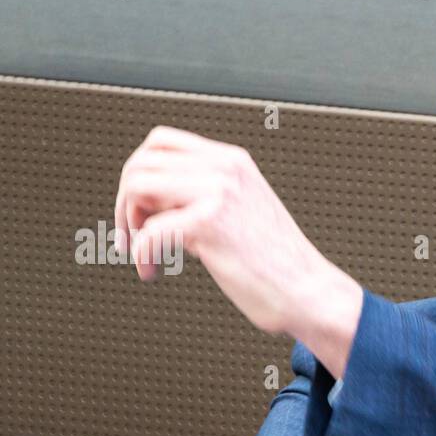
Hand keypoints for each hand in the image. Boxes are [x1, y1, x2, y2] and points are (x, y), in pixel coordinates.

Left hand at [115, 127, 362, 375]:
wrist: (310, 294)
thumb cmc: (277, 266)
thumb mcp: (241, 212)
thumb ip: (203, 196)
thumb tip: (151, 200)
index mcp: (233, 162)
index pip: (161, 142)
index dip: (138, 173)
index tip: (140, 210)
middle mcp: (226, 169)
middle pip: (143, 161)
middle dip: (126, 200)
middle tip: (131, 234)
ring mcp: (218, 193)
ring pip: (138, 185)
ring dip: (128, 222)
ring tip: (142, 251)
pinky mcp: (210, 224)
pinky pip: (150, 231)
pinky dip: (142, 255)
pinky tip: (152, 271)